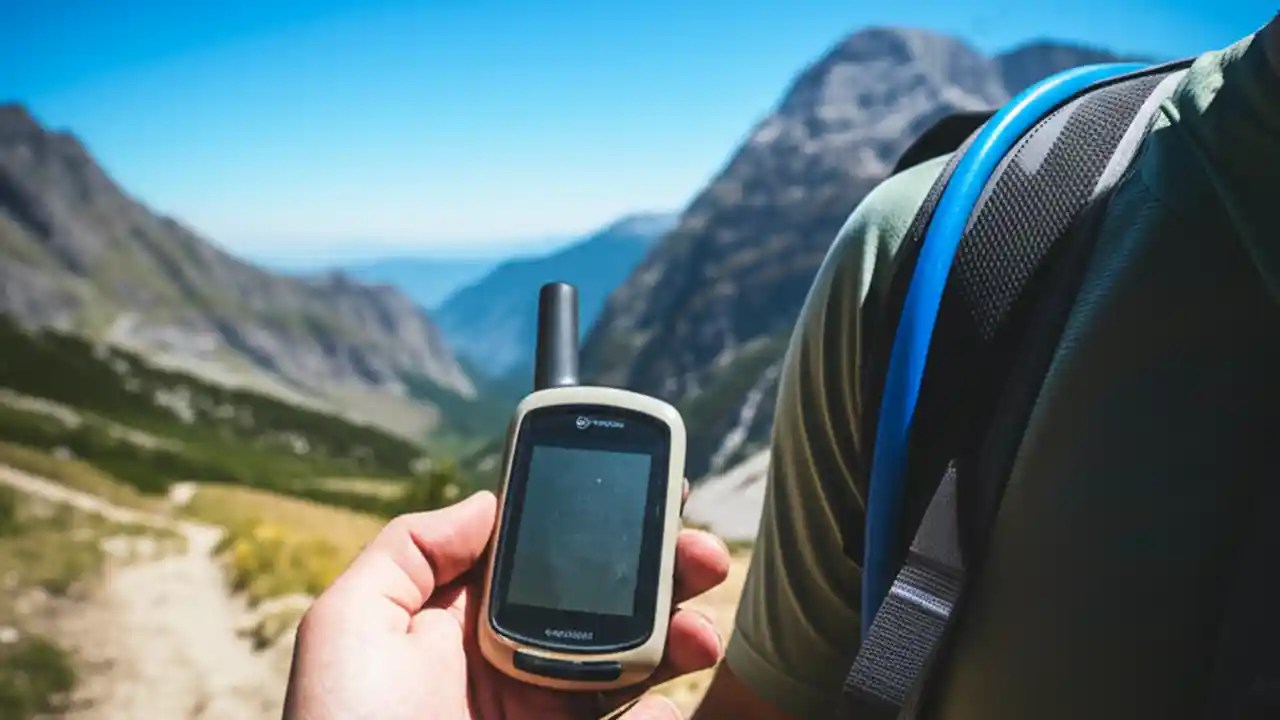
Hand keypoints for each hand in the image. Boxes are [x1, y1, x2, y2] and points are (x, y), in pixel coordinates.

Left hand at [283, 491, 729, 719]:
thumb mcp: (349, 626)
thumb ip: (411, 550)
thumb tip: (488, 502)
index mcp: (463, 620)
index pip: (542, 557)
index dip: (595, 525)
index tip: (645, 494)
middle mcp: (512, 662)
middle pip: (603, 604)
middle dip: (660, 573)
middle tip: (701, 555)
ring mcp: (542, 716)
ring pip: (632, 663)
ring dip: (679, 637)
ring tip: (699, 632)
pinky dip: (660, 717)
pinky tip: (660, 708)